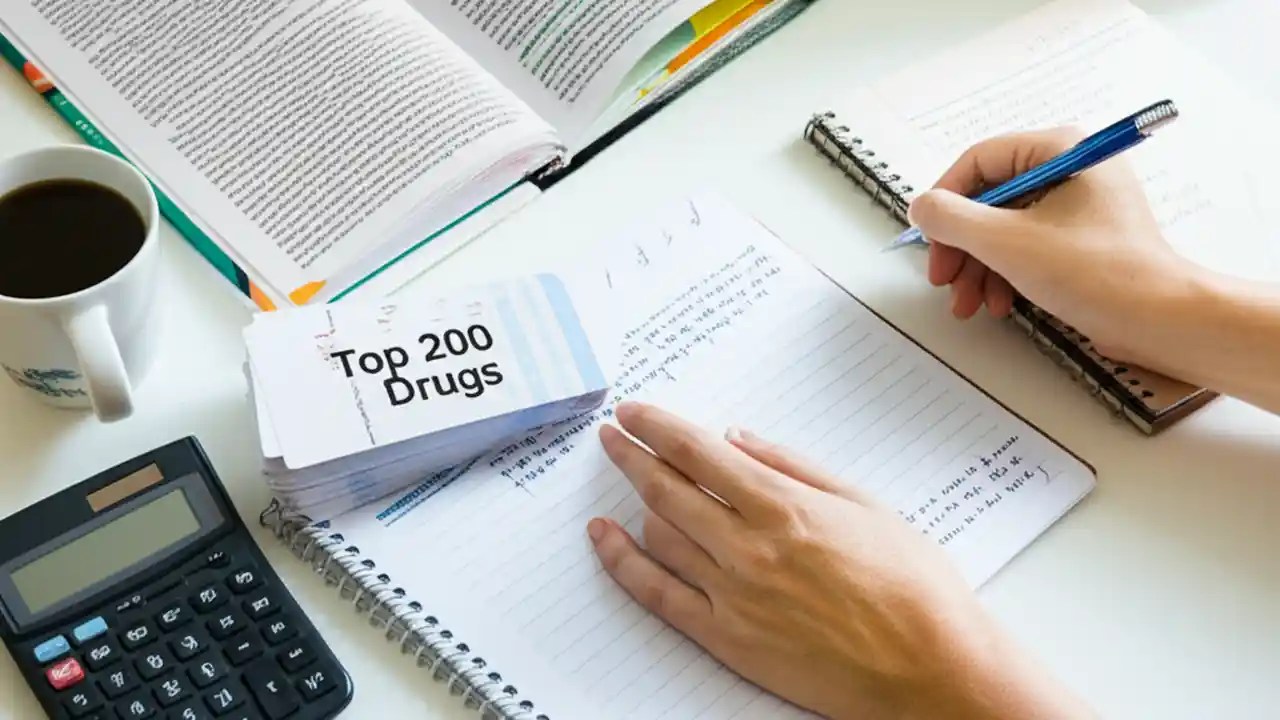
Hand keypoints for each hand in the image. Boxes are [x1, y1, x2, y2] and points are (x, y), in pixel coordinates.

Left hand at [588, 401, 1090, 719]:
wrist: (935, 672)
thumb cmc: (915, 589)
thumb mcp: (865, 506)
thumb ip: (796, 467)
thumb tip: (740, 439)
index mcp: (786, 508)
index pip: (698, 454)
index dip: (657, 428)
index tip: (634, 412)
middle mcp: (750, 548)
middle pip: (667, 488)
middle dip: (632, 454)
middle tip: (612, 434)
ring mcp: (734, 597)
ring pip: (660, 535)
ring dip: (633, 498)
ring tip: (623, 473)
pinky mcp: (728, 640)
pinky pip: (658, 594)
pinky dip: (623, 562)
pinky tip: (606, 538)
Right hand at [908, 127, 1198, 366]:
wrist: (1158, 319)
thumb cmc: (1094, 272)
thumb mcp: (1006, 242)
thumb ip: (953, 219)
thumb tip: (921, 206)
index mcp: (1062, 150)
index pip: (981, 160)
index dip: (946, 199)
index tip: (928, 236)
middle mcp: (1072, 168)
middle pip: (990, 197)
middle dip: (961, 245)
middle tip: (942, 278)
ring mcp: (1079, 205)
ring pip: (1005, 227)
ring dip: (978, 267)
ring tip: (966, 304)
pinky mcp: (1082, 239)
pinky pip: (1028, 246)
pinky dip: (1005, 274)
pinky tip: (997, 304)